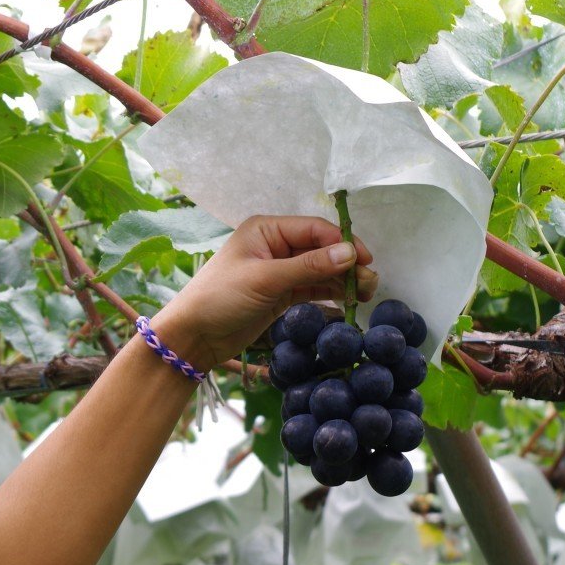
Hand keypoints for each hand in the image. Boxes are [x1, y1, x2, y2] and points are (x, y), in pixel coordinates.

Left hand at [150, 214, 375, 370]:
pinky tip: (349, 302)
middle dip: (347, 264)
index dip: (342, 242)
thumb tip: (350, 253)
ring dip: (343, 280)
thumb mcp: (266, 280)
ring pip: (320, 270)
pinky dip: (331, 294)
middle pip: (321, 249)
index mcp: (266, 230)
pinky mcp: (281, 294)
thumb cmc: (220, 298)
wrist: (194, 336)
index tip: (365, 260)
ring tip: (367, 294)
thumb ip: (309, 267)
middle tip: (370, 283)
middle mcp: (275, 245)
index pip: (314, 229)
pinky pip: (313, 288)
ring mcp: (279, 270)